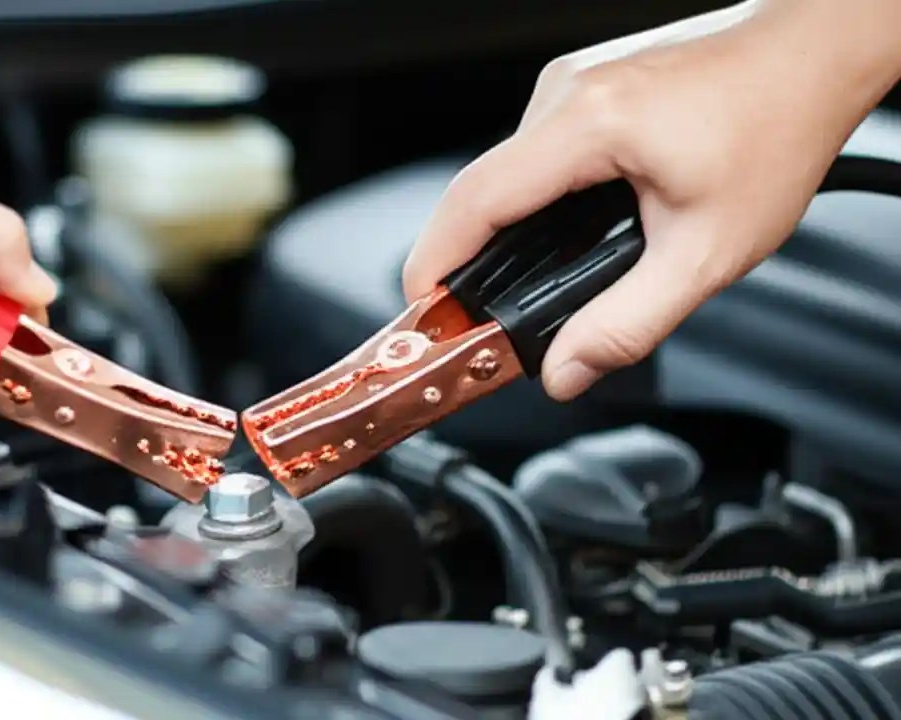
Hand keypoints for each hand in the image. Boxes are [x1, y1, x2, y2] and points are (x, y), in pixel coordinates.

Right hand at [403, 0, 900, 400]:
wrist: (814, 53)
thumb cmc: (778, 127)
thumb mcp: (708, 252)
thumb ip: (630, 324)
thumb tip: (566, 371)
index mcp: (589, 124)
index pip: (475, 201)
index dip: (434, 264)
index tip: (422, 313)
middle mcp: (567, 92)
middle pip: (480, 189)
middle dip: (467, 260)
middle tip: (475, 320)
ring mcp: (572, 83)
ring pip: (508, 171)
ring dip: (507, 230)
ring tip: (526, 282)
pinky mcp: (583, 86)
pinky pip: (534, 152)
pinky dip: (534, 200)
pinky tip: (564, 232)